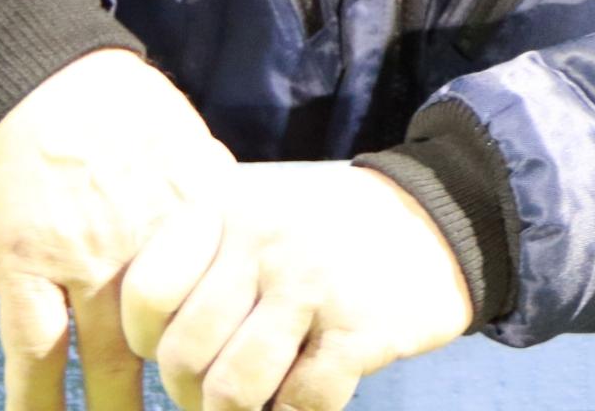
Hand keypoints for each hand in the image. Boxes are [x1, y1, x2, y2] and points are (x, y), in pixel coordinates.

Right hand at [0, 48, 237, 410]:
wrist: (34, 75)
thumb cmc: (115, 101)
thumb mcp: (189, 137)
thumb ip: (215, 189)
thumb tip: (247, 220)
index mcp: (199, 210)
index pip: (236, 295)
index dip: (246, 343)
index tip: (259, 375)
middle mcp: (152, 244)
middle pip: (181, 339)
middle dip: (196, 388)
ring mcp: (87, 262)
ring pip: (110, 362)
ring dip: (121, 409)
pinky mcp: (25, 270)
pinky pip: (33, 353)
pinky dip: (37, 401)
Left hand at [121, 162, 473, 410]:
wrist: (448, 211)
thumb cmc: (335, 224)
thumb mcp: (264, 208)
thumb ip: (205, 255)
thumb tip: (146, 345)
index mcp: (231, 205)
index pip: (147, 293)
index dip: (151, 340)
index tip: (177, 348)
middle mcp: (267, 241)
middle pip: (186, 354)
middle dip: (193, 393)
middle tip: (215, 394)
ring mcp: (315, 284)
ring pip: (233, 391)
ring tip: (258, 403)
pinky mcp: (361, 329)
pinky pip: (302, 404)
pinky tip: (309, 397)